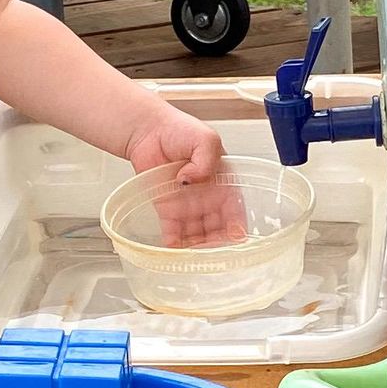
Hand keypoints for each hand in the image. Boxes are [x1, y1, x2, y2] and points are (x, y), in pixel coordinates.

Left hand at [126, 104, 244, 246]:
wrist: (149, 131)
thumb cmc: (180, 130)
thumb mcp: (205, 139)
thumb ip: (206, 159)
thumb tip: (192, 179)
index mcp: (224, 185)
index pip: (236, 213)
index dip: (237, 228)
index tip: (235, 238)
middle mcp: (209, 200)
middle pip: (218, 231)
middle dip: (217, 245)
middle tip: (212, 254)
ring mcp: (189, 208)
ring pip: (198, 236)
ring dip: (198, 249)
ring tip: (195, 256)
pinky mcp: (168, 211)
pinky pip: (174, 233)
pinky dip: (175, 245)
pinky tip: (176, 251)